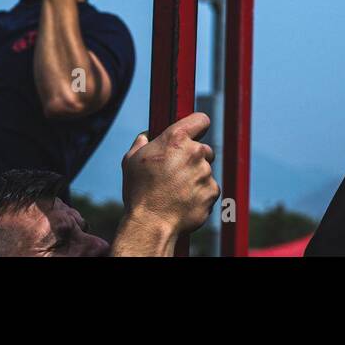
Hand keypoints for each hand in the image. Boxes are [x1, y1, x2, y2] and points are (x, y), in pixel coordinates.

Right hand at [119, 113, 219, 236]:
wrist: (151, 224)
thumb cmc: (139, 191)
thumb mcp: (131, 160)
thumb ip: (142, 142)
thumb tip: (147, 135)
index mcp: (176, 139)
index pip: (200, 120)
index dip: (198, 126)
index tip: (196, 133)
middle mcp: (195, 152)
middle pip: (203, 149)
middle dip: (193, 159)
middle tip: (176, 173)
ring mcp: (206, 172)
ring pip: (205, 170)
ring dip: (196, 178)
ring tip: (176, 192)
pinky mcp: (213, 191)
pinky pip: (210, 188)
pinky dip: (200, 194)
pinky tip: (184, 202)